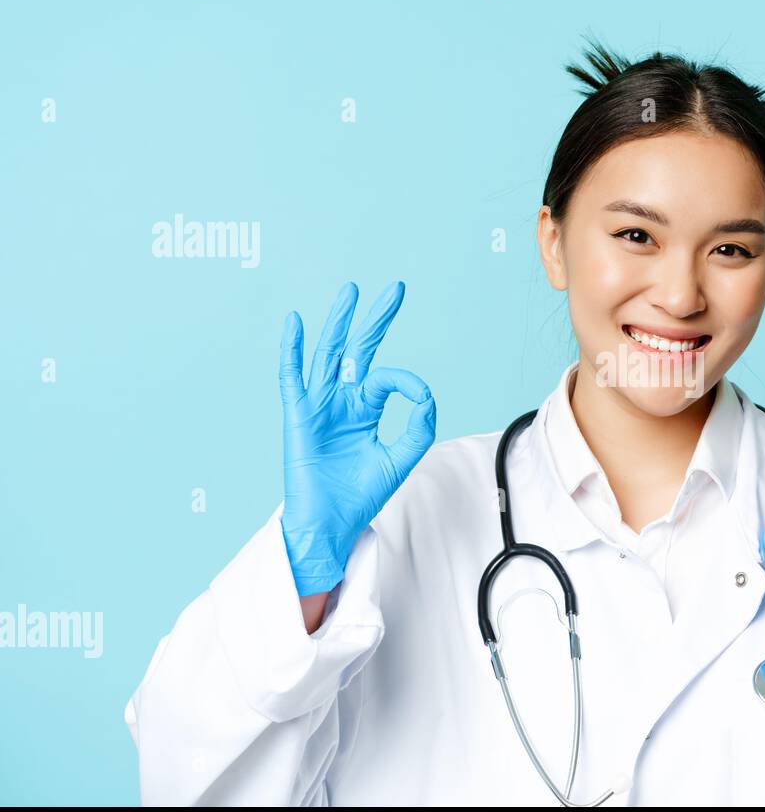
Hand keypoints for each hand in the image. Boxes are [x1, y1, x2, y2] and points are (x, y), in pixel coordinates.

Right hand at [278, 281, 436, 595]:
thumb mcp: (402, 457)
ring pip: (328, 354)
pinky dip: (292, 350)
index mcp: (364, 409)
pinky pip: (292, 378)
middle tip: (395, 289)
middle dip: (376, 320)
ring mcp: (318, 406)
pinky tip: (295, 323)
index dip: (407, 382)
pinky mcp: (298, 416)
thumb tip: (425, 394)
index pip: (388, 378)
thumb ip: (419, 425)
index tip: (420, 397)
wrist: (331, 523)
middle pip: (359, 350)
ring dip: (339, 322)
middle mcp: (341, 401)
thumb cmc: (361, 494)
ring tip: (351, 291)